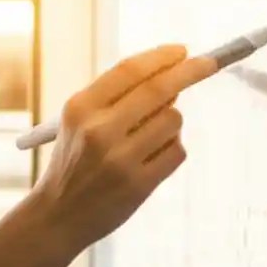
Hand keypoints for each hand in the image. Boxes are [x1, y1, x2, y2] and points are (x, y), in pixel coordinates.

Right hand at [32, 44, 216, 249]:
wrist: (57, 216)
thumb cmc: (73, 163)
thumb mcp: (79, 123)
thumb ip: (118, 99)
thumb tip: (172, 78)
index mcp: (80, 108)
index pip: (129, 70)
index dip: (161, 57)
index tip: (182, 50)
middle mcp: (99, 131)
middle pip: (159, 89)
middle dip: (190, 71)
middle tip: (209, 63)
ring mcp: (120, 159)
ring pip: (173, 120)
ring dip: (172, 122)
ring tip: (150, 136)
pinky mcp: (138, 185)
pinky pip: (177, 151)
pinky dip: (172, 149)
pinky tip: (150, 159)